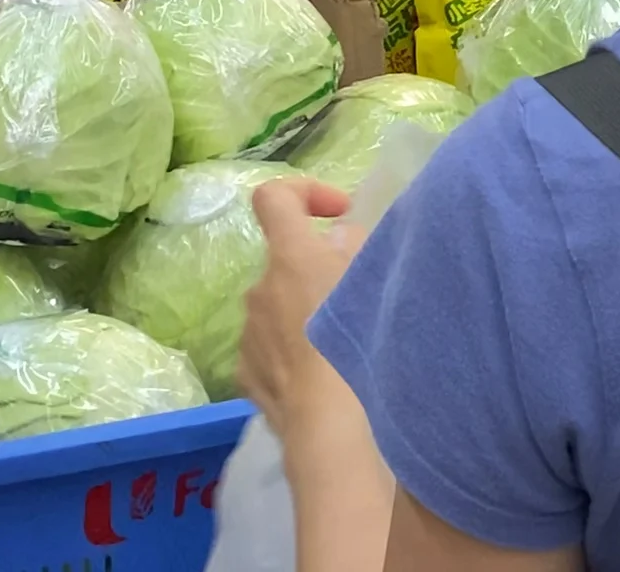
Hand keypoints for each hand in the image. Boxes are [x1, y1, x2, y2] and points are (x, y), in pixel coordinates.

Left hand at [240, 177, 371, 450]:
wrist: (333, 428)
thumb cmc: (361, 343)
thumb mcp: (373, 282)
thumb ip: (354, 249)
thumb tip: (337, 240)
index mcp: (290, 257)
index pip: (274, 197)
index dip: (304, 192)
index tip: (338, 213)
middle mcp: (258, 290)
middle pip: (284, 262)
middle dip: (317, 271)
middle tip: (358, 295)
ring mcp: (247, 336)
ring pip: (278, 309)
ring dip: (306, 315)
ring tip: (344, 345)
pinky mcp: (246, 377)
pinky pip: (272, 351)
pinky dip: (294, 354)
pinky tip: (324, 378)